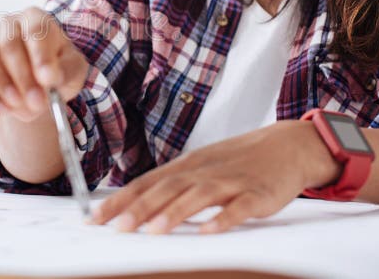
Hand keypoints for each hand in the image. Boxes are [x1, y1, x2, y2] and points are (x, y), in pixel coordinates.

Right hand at [0, 7, 88, 121]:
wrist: (41, 89)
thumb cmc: (60, 71)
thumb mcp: (74, 70)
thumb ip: (67, 71)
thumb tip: (51, 77)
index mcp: (35, 18)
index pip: (35, 29)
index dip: (41, 55)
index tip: (49, 80)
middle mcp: (7, 24)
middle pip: (8, 44)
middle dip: (23, 77)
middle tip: (37, 102)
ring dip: (1, 83)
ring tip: (20, 106)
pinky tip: (6, 109)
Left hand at [91, 120, 340, 234]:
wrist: (286, 146)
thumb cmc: (238, 161)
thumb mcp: (200, 167)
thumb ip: (172, 186)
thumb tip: (134, 206)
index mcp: (186, 166)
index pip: (146, 182)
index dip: (119, 199)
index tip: (93, 218)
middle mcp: (203, 171)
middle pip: (166, 188)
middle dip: (139, 208)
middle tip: (115, 227)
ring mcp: (231, 182)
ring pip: (198, 196)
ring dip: (174, 213)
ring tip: (153, 231)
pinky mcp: (257, 195)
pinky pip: (239, 208)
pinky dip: (223, 219)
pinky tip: (208, 231)